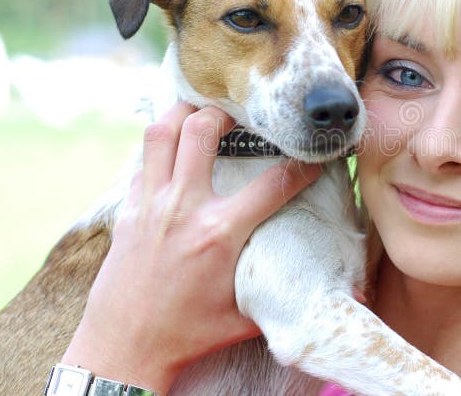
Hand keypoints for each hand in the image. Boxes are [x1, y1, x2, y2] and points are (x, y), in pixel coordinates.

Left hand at [62, 102, 322, 392]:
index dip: (303, 166)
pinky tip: (173, 152)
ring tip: (201, 113)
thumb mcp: (243, 318)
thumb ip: (284, 295)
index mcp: (219, 234)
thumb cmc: (188, 336)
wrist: (124, 348)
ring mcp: (151, 205)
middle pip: (202, 129)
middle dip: (226, 112)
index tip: (315, 159)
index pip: (274, 183)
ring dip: (182, 113)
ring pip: (160, 132)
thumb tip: (336, 298)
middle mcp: (184, 208)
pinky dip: (159, 147)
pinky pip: (141, 161)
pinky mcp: (127, 211)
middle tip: (241, 115)